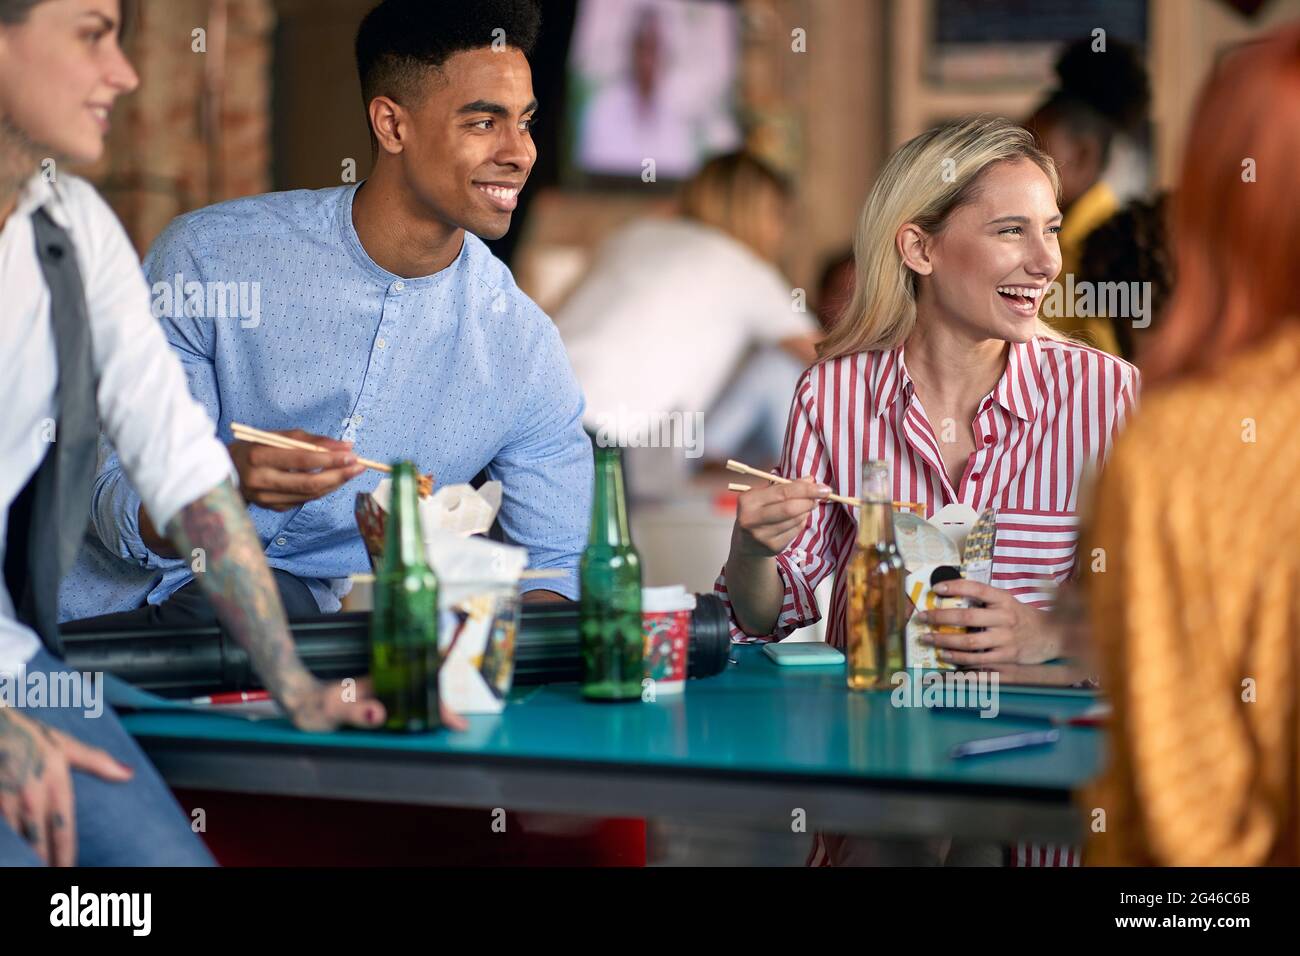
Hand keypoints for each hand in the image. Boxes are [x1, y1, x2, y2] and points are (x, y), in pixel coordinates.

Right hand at [0, 709, 132, 865]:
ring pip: (20, 841)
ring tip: (35, 871)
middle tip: (57, 876)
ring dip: (28, 859)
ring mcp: (9, 800)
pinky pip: (4, 833)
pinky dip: (11, 846)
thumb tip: (129, 774)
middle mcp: (32, 795)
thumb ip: (96, 762)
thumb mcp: (65, 745)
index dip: (66, 856)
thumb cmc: (30, 736)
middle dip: (47, 863)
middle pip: (40, 843)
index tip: (71, 871)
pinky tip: (16, 857)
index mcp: (55, 782)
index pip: (63, 830)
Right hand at [228, 430, 365, 510]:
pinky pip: (304, 500)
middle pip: (308, 483)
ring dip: (335, 483)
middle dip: (339, 475)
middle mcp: (260, 480)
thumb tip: (345, 446)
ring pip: (309, 495)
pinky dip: (322, 490)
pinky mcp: (272, 508)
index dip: (330, 459)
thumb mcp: (279, 436)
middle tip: (359, 466)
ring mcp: (265, 498)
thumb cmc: (257, 447)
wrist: (227, 469)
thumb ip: (311, 440)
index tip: (352, 454)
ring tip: (351, 471)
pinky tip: (333, 480)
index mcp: (259, 456)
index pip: (302, 460)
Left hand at [280, 676, 467, 732]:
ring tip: (449, 724)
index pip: (418, 690)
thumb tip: (380, 714)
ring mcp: (380, 695)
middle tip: (460, 726)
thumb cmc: (315, 704)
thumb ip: (355, 712)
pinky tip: (423, 725)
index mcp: (381, 683)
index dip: (439, 705)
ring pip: (413, 700)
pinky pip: (402, 709)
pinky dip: (417, 716)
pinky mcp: (375, 704)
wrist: (298, 700)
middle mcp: (384, 687)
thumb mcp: (333, 711)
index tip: (457, 721)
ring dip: (431, 711)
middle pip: (421, 693)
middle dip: (442, 708)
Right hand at [732, 478, 830, 558]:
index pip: (782, 492)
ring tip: (807, 504)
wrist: (744, 541)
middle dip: (809, 500)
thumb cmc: (756, 511)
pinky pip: (795, 531)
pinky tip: (798, 517)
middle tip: (822, 495)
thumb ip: (784, 486)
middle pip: (789, 508)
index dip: (805, 489)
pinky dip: (801, 521)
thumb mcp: (762, 495)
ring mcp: (762, 536)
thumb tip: (810, 480)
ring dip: (806, 510)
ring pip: (795, 520)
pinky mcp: (772, 547)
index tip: (822, 487)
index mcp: (748, 501)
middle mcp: (752, 520)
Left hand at [916, 579, 1061, 664]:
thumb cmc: (1022, 617)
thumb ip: (984, 600)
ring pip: (969, 642)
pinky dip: (959, 659)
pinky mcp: (1006, 657)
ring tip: (927, 638)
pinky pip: (978, 659)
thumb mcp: (1007, 602)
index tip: (935, 588)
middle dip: (940, 617)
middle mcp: (1005, 618)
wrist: (1052, 636)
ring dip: (944, 640)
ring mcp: (1005, 639)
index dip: (955, 586)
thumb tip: (951, 593)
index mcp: (1003, 600)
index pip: (977, 588)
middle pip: (967, 617)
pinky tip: (945, 655)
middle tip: (922, 617)